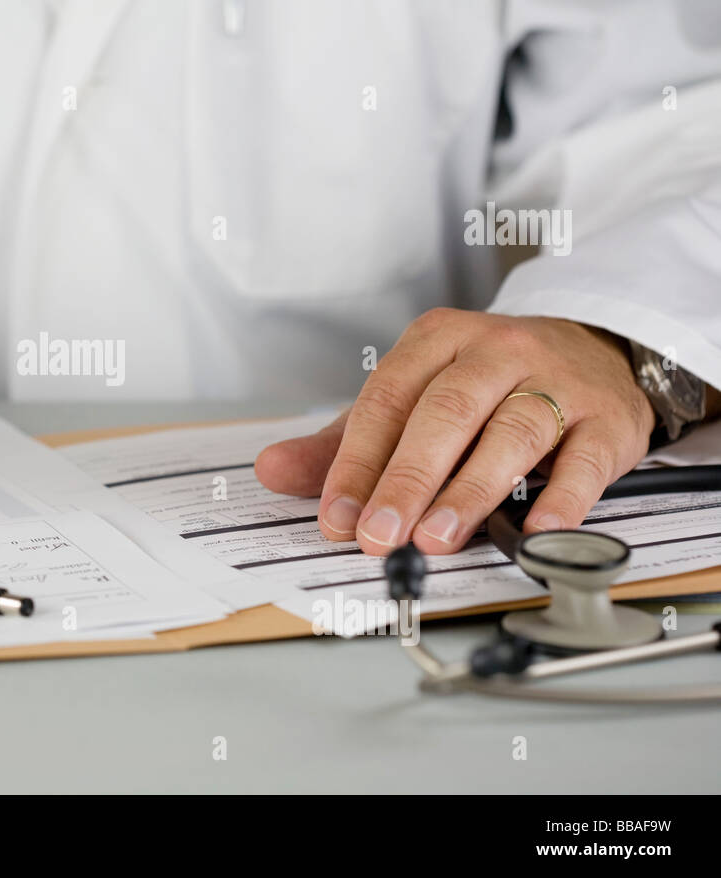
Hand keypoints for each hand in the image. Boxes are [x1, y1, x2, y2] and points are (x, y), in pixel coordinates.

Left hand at [254, 310, 655, 554]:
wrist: (596, 355)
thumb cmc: (487, 387)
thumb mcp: (411, 400)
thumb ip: (343, 443)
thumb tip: (271, 470)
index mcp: (437, 340)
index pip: (386, 400)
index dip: (357, 463)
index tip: (337, 518)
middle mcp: (496, 351)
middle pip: (444, 413)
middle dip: (406, 480)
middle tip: (380, 535)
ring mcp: (557, 381)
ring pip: (511, 431)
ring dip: (470, 490)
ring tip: (437, 537)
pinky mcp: (607, 419)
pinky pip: (584, 460)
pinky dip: (560, 500)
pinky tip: (533, 533)